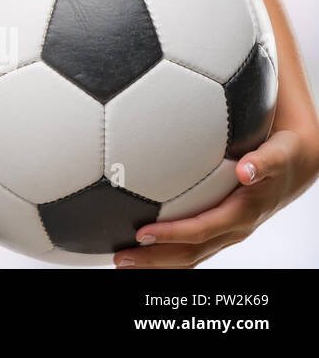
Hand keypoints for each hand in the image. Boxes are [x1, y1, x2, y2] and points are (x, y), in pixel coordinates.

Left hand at [113, 129, 318, 266]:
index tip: (141, 233)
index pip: (201, 229)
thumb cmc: (283, 155)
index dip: (171, 234)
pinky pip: (193, 248)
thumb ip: (264, 160)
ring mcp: (227, 233)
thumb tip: (247, 169)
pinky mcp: (222, 230)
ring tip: (122, 262)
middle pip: (190, 252)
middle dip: (155, 258)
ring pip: (190, 256)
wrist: (296, 167)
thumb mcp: (279, 153)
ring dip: (156, 262)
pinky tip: (142, 250)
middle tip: (120, 257)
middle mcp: (234, 229)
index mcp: (243, 213)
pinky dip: (167, 254)